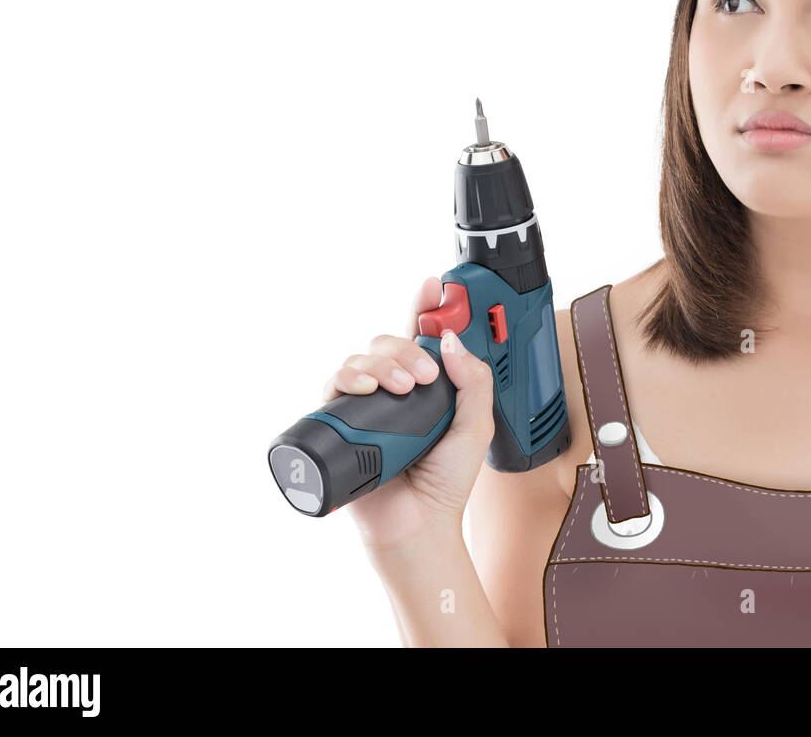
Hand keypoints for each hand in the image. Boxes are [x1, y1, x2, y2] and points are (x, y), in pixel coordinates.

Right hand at [320, 276, 496, 553]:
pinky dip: (349, 377)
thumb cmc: (445, 484)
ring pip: (360, 358)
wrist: (418, 525)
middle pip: (387, 343)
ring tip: (399, 388)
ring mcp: (365, 407)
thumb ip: (474, 382)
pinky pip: (334, 386)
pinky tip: (365, 388)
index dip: (425, 308)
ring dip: (380, 363)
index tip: (433, 285)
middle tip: (422, 375)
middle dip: (404, 348)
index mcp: (425, 389)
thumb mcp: (476, 427)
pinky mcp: (340, 423)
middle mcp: (392, 392)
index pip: (421, 338)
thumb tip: (451, 340)